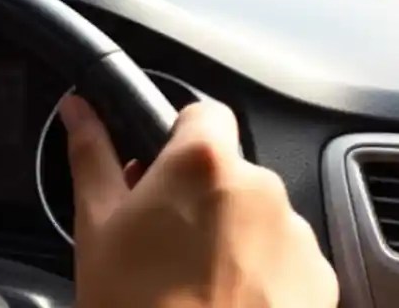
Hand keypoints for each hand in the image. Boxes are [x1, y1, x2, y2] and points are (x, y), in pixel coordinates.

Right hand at [61, 97, 337, 307]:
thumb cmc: (135, 305)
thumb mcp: (97, 229)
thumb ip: (91, 156)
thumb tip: (78, 109)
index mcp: (203, 164)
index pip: (204, 114)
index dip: (179, 138)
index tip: (159, 172)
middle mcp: (261, 188)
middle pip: (230, 171)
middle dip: (202, 196)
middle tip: (164, 240)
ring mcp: (297, 235)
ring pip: (259, 217)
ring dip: (234, 235)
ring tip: (197, 283)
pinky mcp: (321, 280)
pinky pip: (287, 259)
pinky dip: (264, 274)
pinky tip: (230, 304)